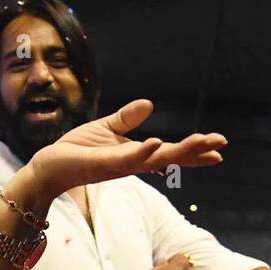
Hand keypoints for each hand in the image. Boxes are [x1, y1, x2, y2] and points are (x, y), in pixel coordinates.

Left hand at [22, 99, 225, 203]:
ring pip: (156, 160)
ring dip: (180, 152)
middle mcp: (133, 163)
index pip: (170, 153)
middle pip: (171, 158)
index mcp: (135, 154)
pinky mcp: (104, 164)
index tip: (218, 149)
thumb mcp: (106, 129)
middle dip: (196, 152)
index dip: (193, 151)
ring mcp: (120, 166)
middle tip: (221, 146)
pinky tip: (157, 142)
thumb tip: (150, 104)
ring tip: (202, 141)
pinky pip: (127, 159)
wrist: (50, 165)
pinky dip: (143, 152)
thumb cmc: (76, 151)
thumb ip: (127, 119)